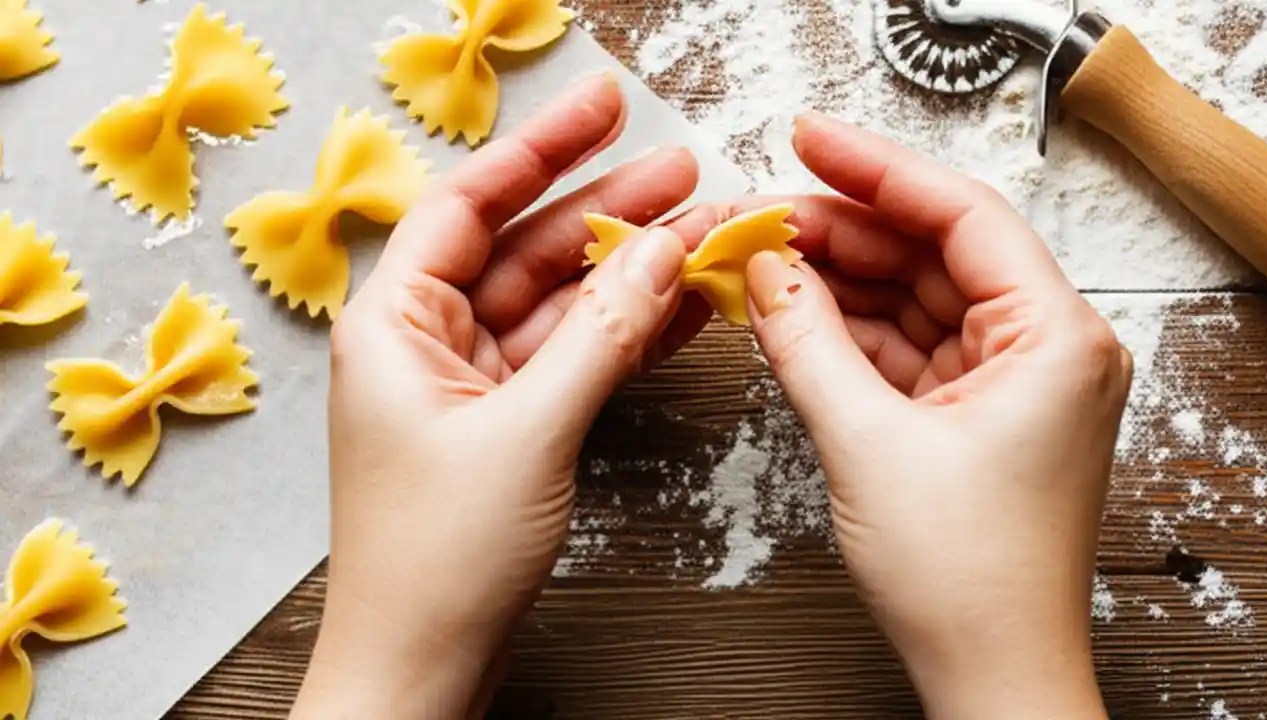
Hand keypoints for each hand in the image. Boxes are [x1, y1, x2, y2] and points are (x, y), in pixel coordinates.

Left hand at [292, 74, 707, 719]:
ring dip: (629, 273)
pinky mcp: (508, 424)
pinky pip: (573, 357)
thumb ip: (600, 336)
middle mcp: (428, 343)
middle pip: (526, 246)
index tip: (604, 110)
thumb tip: (658, 254)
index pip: (472, 203)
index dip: (543, 148)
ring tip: (701, 234)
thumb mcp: (526, 432)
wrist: (422, 667)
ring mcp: (472, 384)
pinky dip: (625, 334)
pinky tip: (678, 307)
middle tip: (680, 172)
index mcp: (395, 323)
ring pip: (560, 304)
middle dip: (607, 209)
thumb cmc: (431, 564)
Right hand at [735, 115, 1130, 718]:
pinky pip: (905, 348)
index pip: (962, 214)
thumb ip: (807, 342)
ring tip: (764, 260)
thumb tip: (766, 269)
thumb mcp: (867, 444)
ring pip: (914, 299)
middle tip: (764, 214)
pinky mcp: (973, 415)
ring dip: (839, 281)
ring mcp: (1009, 383)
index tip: (811, 141)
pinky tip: (794, 313)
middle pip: (934, 252)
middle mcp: (1044, 350)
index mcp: (1055, 339)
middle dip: (845, 230)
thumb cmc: (970, 584)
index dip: (877, 169)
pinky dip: (849, 332)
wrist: (990, 676)